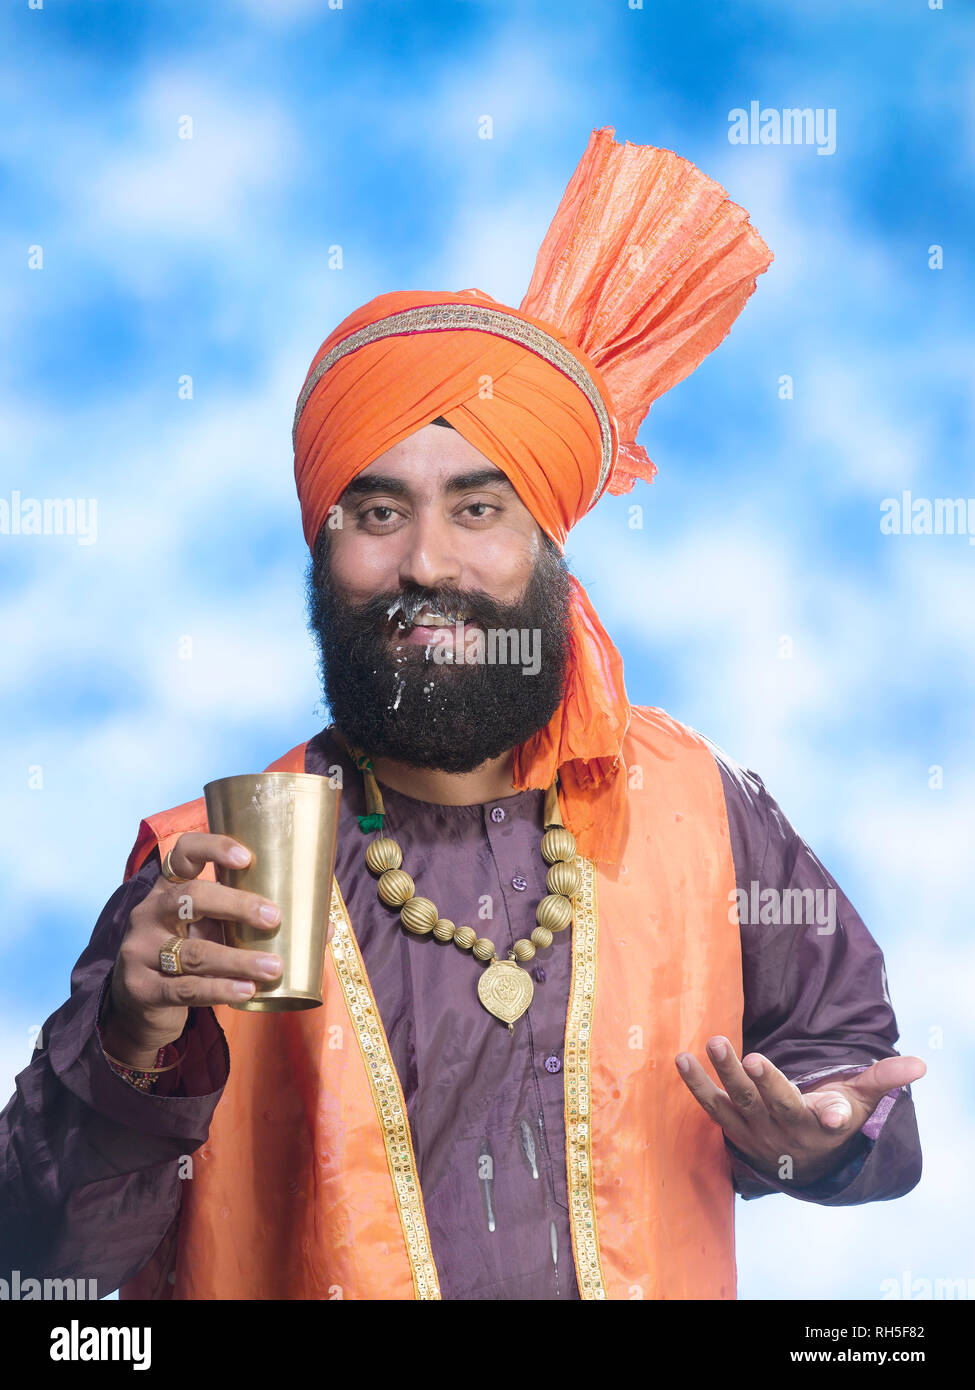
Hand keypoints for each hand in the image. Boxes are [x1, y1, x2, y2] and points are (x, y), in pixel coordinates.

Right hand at [100, 833, 285, 1066]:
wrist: (142, 1010)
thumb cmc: (190, 959)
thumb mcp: (214, 934)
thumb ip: (254, 927)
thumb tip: (325, 927)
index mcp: (169, 889)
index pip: (182, 853)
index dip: (212, 848)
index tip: (246, 858)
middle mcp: (150, 913)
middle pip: (190, 898)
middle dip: (236, 905)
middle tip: (273, 917)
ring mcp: (140, 951)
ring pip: (193, 951)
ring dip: (237, 959)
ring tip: (273, 967)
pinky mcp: (142, 988)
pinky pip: (186, 987)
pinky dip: (220, 989)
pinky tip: (247, 990)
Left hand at [675, 1036, 926, 1185]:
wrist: (803, 1163)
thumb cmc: (833, 1119)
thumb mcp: (860, 1101)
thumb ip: (883, 1079)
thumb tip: (920, 1063)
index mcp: (821, 1124)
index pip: (826, 1118)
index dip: (829, 1113)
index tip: (831, 1109)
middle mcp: (785, 1129)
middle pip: (772, 1103)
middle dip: (761, 1082)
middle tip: (750, 1056)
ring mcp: (755, 1130)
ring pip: (736, 1103)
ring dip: (720, 1076)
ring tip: (711, 1044)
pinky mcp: (733, 1127)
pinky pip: (711, 1106)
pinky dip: (696, 1085)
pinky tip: (681, 1059)